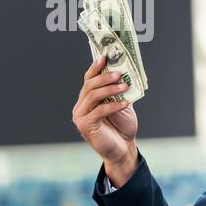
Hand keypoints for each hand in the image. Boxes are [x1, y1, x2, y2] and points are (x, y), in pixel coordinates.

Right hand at [72, 53, 139, 185]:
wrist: (123, 149)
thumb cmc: (122, 127)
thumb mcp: (122, 105)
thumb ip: (119, 92)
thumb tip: (125, 73)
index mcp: (87, 99)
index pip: (88, 79)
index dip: (96, 67)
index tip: (105, 56)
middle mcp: (81, 106)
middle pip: (89, 86)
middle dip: (104, 78)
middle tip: (119, 73)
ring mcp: (80, 116)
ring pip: (93, 96)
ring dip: (110, 89)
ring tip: (124, 86)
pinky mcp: (85, 125)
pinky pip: (99, 111)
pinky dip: (113, 105)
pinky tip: (125, 102)